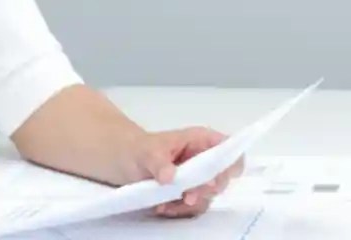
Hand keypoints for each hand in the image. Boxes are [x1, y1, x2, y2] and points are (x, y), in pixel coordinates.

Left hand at [113, 127, 244, 218]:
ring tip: (165, 204)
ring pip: (207, 197)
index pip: (228, 149)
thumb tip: (170, 177)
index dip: (228, 165)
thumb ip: (159, 163)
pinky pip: (193, 207)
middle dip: (204, 190)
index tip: (211, 181)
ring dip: (188, 204)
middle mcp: (203, 159)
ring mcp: (197, 178)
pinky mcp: (188, 193)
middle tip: (187, 196)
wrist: (122, 160)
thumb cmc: (138, 149)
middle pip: (221, 178)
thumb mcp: (145, 152)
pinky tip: (162, 207)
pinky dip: (178, 210)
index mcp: (200, 140)